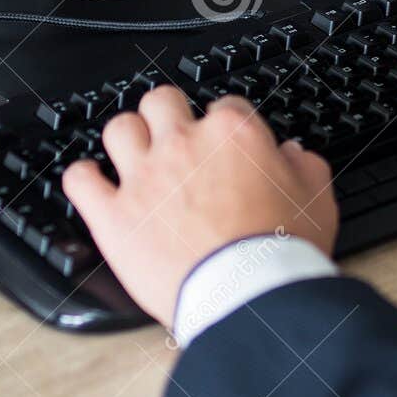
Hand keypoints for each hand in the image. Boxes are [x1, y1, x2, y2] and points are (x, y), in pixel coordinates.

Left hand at [61, 89, 336, 327]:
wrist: (247, 295)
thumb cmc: (282, 251)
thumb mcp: (317, 199)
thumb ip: (304, 166)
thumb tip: (291, 153)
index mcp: (233, 135)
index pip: (225, 106)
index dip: (226, 123)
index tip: (226, 142)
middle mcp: (184, 145)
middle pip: (161, 101)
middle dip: (168, 114)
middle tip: (174, 136)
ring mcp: (144, 178)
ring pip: (118, 129)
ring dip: (126, 138)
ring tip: (134, 154)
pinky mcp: (114, 216)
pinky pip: (80, 180)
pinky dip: (83, 178)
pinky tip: (92, 182)